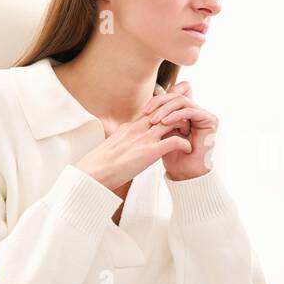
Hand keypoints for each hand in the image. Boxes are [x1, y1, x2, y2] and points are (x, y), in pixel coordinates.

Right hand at [75, 97, 192, 193]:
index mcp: (129, 127)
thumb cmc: (100, 165)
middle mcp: (137, 128)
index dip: (165, 110)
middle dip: (178, 113)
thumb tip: (128, 145)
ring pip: (171, 122)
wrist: (93, 173)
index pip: (151, 111)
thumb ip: (124, 142)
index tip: (176, 113)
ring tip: (190, 133)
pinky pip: (174, 141)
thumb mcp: (113, 147)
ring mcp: (143, 139)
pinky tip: (188, 149)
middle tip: (188, 121)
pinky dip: (184, 143)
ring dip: (184, 126)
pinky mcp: (149, 152)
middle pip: (163, 110)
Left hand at [139, 80, 217, 181]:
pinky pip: (190, 111)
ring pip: (182, 100)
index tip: (144, 111)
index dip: (158, 99)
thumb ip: (158, 114)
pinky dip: (176, 115)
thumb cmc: (171, 155)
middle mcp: (196, 110)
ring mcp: (204, 114)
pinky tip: (165, 122)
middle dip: (159, 102)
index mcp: (186, 111)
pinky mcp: (210, 120)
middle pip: (176, 95)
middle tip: (147, 113)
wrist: (184, 172)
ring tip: (154, 120)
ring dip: (165, 109)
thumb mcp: (160, 130)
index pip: (172, 94)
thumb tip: (148, 97)